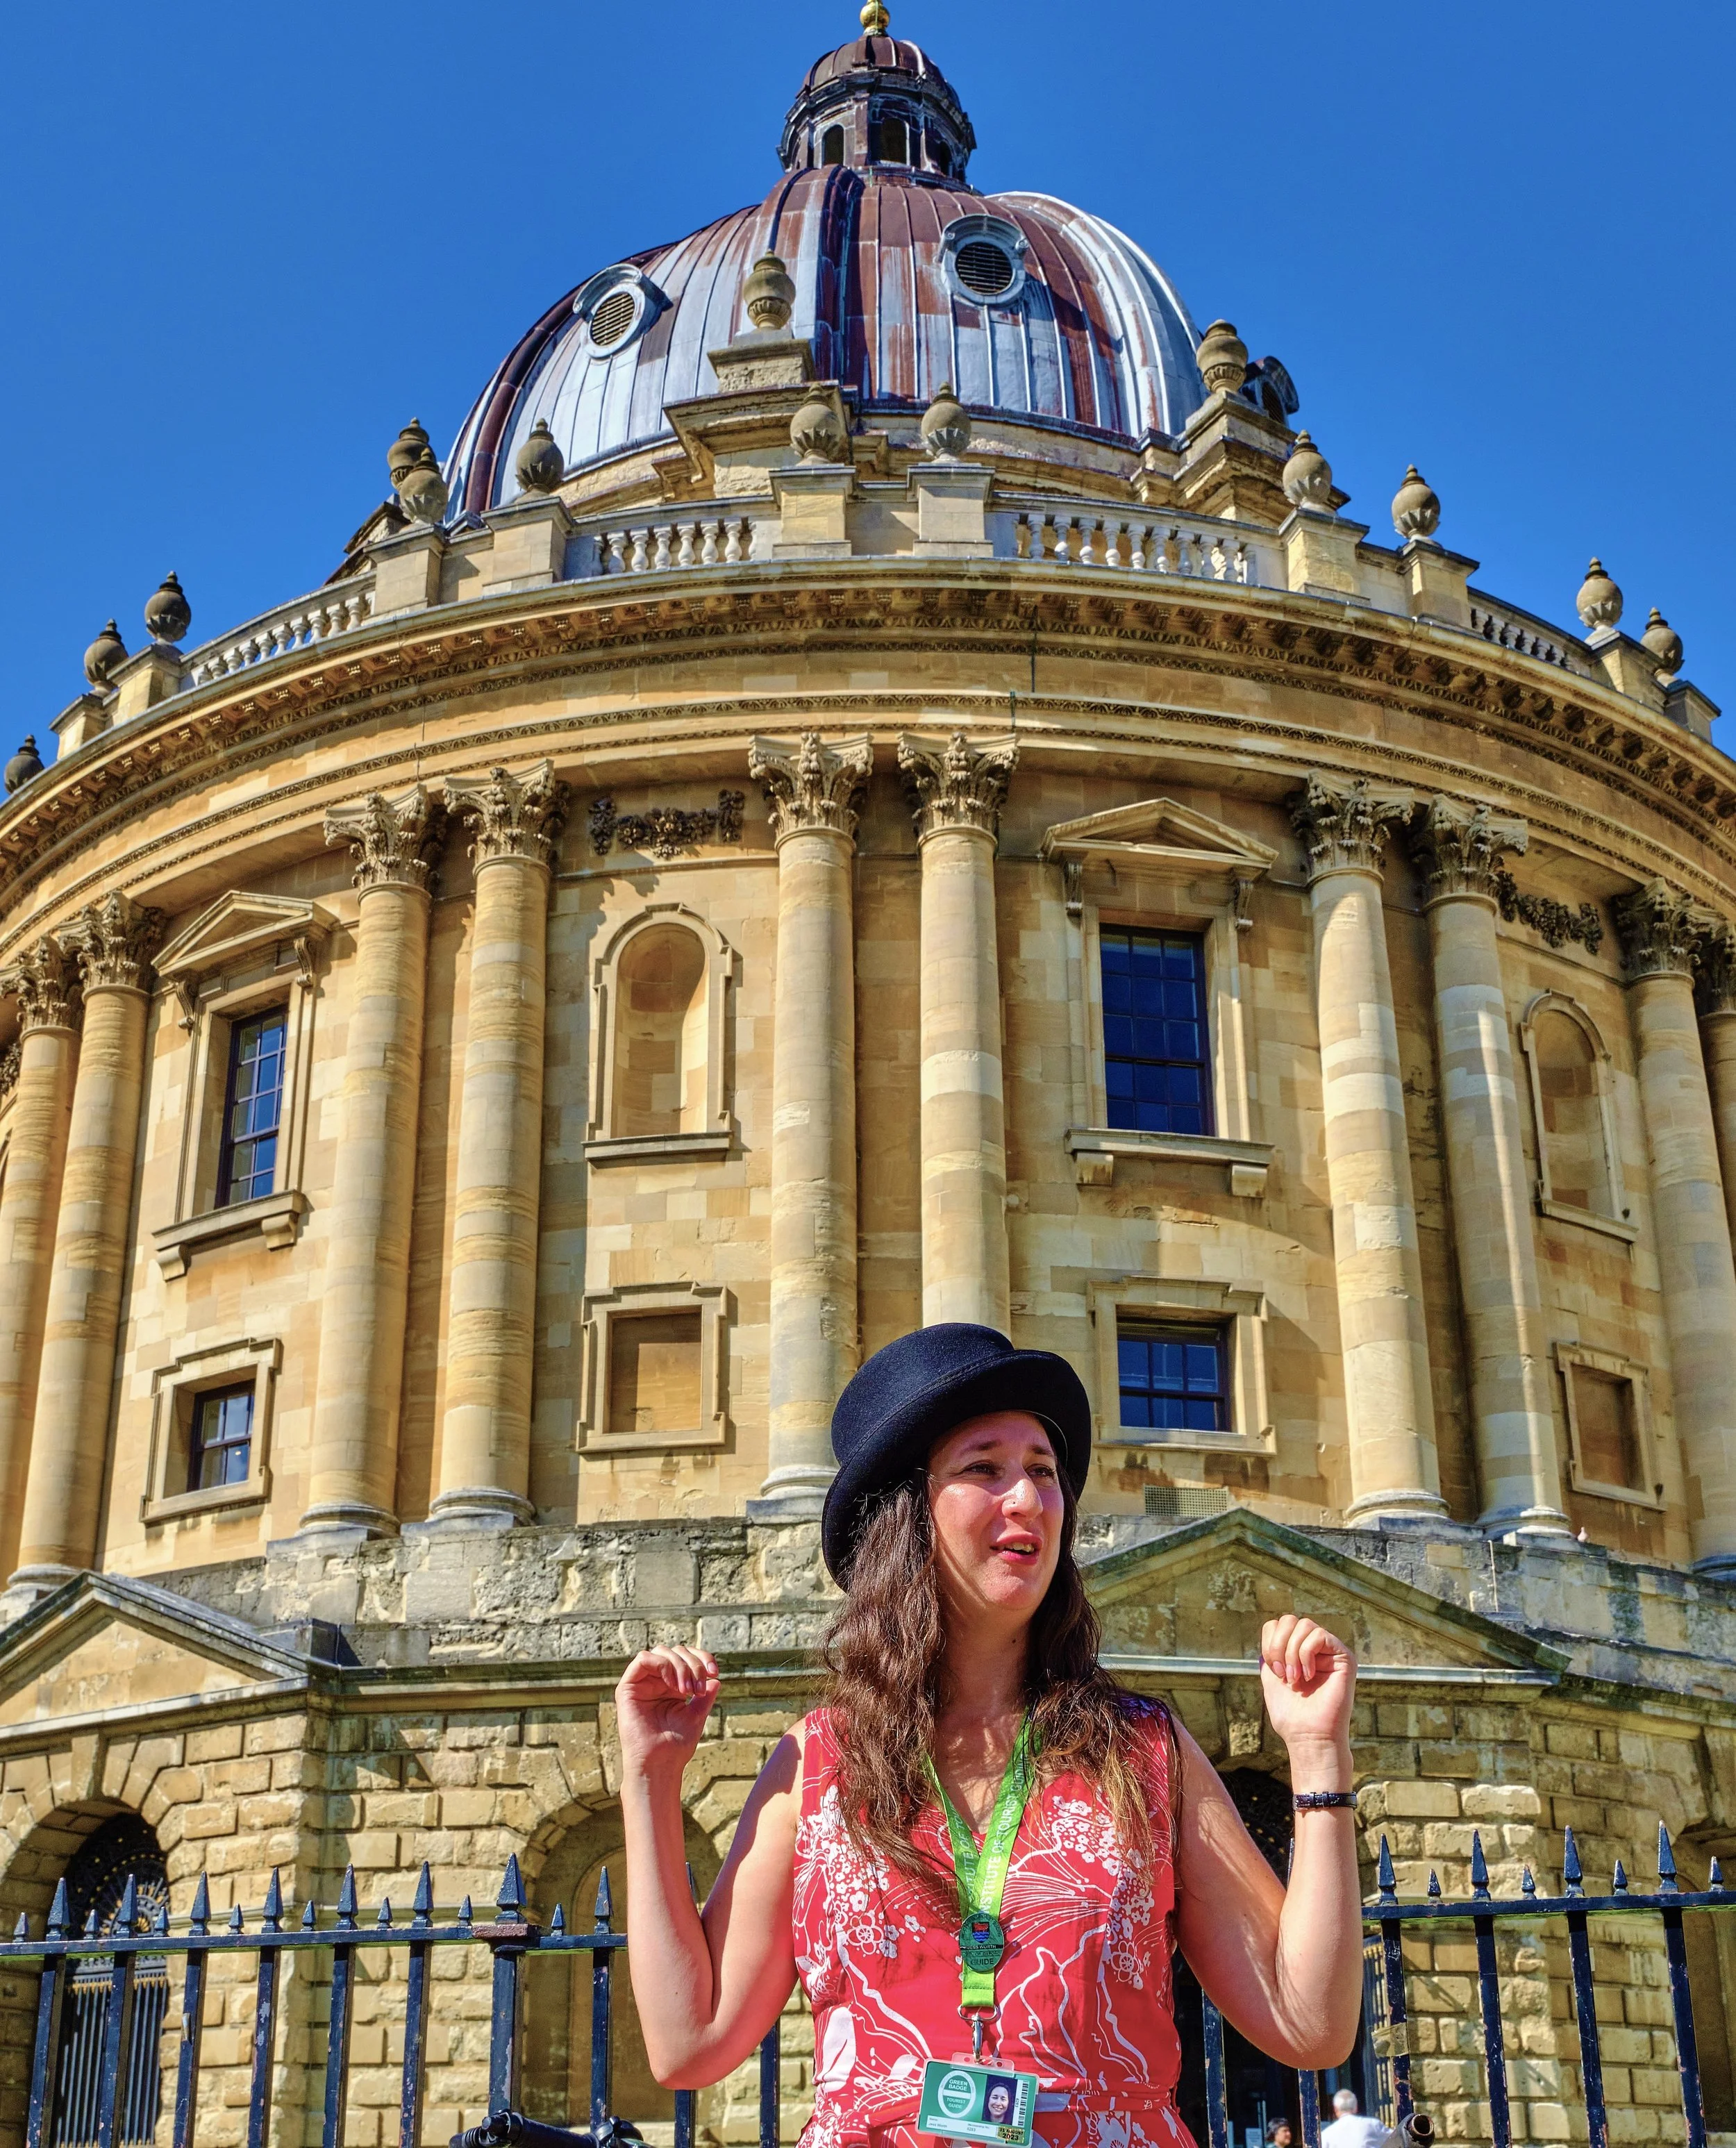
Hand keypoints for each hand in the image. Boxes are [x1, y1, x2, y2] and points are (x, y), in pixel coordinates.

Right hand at [616, 1645, 719, 1781]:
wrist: (660, 1764)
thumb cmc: (677, 1745)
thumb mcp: (696, 1714)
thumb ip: (705, 1694)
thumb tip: (716, 1679)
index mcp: (672, 1686)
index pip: (686, 1658)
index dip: (702, 1659)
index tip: (715, 1673)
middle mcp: (656, 1682)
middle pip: (676, 1652)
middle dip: (693, 1664)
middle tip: (699, 1688)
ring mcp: (642, 1683)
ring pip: (661, 1652)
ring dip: (680, 1666)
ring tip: (688, 1690)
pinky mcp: (627, 1687)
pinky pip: (643, 1660)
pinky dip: (663, 1665)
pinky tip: (674, 1685)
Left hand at [1257, 1616, 1356, 1781]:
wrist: (1309, 1737)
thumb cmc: (1292, 1715)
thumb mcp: (1271, 1679)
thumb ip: (1270, 1654)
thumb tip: (1271, 1632)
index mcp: (1297, 1652)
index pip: (1278, 1624)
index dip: (1270, 1642)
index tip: (1273, 1670)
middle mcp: (1315, 1649)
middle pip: (1290, 1620)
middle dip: (1279, 1645)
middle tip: (1283, 1674)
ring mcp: (1330, 1652)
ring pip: (1305, 1625)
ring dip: (1292, 1652)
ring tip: (1295, 1678)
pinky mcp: (1344, 1657)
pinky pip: (1319, 1635)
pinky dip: (1306, 1654)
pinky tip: (1309, 1675)